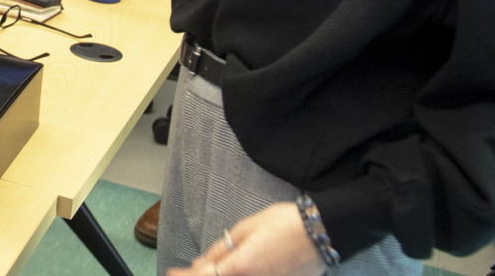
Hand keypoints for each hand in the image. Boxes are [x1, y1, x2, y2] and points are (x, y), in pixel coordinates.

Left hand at [181, 202, 324, 275]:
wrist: (322, 231)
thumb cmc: (284, 223)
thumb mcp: (246, 228)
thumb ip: (221, 250)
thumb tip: (201, 265)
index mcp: (241, 266)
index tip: (172, 273)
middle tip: (186, 272)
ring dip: (217, 275)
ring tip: (207, 269)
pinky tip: (232, 270)